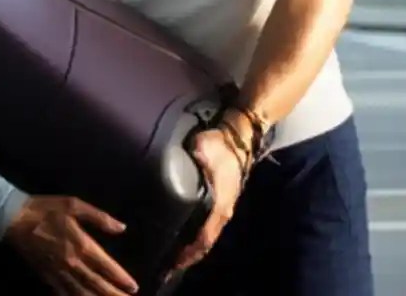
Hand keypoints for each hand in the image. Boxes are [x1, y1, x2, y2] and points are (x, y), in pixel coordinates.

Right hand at [4, 195, 138, 294]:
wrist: (14, 218)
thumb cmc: (46, 209)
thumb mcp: (74, 205)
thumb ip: (100, 218)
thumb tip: (121, 228)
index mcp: (81, 244)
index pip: (106, 266)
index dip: (120, 278)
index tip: (133, 286)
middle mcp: (72, 263)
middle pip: (97, 284)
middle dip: (113, 294)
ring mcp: (58, 272)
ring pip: (81, 292)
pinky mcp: (46, 276)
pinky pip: (63, 293)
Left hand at [166, 126, 246, 281]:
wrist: (238, 139)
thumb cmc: (221, 145)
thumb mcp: (207, 145)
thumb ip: (201, 151)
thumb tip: (197, 152)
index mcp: (219, 204)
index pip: (204, 237)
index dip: (189, 252)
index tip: (173, 262)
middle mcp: (222, 212)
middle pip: (205, 243)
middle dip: (188, 257)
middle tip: (167, 267)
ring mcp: (224, 209)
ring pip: (208, 238)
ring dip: (193, 250)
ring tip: (173, 258)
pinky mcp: (221, 204)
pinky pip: (209, 229)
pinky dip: (197, 239)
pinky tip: (184, 239)